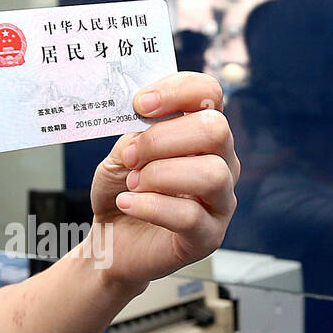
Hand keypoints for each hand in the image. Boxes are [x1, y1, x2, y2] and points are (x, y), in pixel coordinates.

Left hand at [89, 72, 239, 289]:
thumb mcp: (121, 155)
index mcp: (201, 134)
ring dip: (161, 175)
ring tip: (133, 184)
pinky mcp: (208, 237)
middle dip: (163, 138)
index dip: (177, 90)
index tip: (139, 104)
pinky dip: (151, 206)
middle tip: (131, 156)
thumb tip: (142, 121)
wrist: (110, 242)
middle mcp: (221, 162)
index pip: (209, 93)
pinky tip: (128, 204)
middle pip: (215, 130)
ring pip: (212, 173)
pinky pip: (190, 216)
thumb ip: (136, 135)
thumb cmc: (122, 192)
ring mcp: (220, 201)